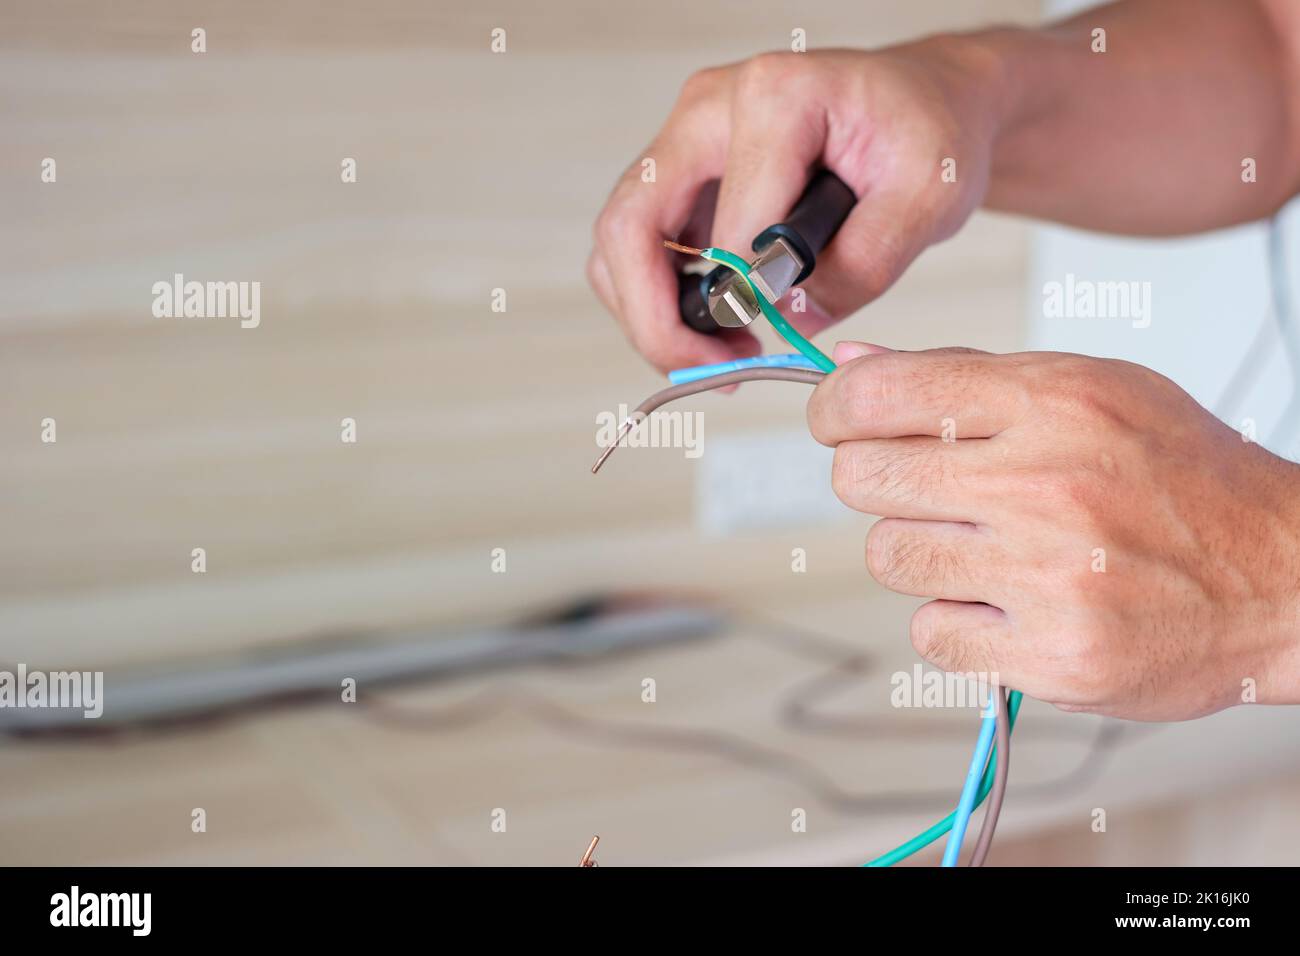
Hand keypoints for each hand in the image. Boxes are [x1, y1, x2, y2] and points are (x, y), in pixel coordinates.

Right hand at [587, 42, 1004, 373]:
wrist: (922, 106)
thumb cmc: (927, 135)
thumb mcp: (929, 196)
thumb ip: (864, 261)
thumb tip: (788, 319)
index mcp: (773, 97)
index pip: (727, 227)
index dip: (747, 299)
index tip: (781, 332)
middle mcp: (708, 110)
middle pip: (628, 229)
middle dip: (657, 322)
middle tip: (714, 372)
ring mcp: (685, 142)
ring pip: (619, 246)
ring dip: (653, 318)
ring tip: (723, 357)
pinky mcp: (681, 177)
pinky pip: (639, 250)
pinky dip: (662, 304)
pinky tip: (719, 331)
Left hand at [807, 342, 1299, 720]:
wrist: (1284, 576)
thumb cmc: (1185, 478)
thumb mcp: (1090, 389)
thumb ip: (963, 375)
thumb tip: (852, 362)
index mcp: (1052, 403)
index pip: (878, 394)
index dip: (833, 408)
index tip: (835, 421)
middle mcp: (1044, 485)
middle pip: (862, 480)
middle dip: (873, 480)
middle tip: (918, 488)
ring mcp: (1046, 576)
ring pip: (888, 558)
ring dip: (918, 553)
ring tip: (982, 548)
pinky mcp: (1051, 655)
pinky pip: (931, 633)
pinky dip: (956, 620)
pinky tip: (1008, 602)